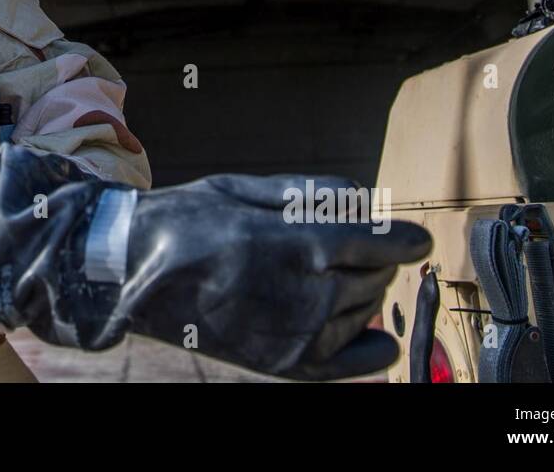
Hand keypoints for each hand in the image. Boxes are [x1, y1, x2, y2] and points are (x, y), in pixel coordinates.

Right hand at [121, 173, 430, 379]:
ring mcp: (299, 334)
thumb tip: (372, 204)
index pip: (381, 243)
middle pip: (377, 274)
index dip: (405, 238)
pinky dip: (373, 346)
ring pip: (367, 308)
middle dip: (371, 256)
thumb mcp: (248, 188)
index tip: (417, 238)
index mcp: (298, 243)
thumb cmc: (192, 221)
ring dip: (360, 289)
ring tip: (318, 273)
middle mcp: (307, 293)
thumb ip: (315, 193)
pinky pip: (357, 360)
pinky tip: (369, 330)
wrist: (136, 272)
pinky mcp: (288, 364)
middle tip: (337, 244)